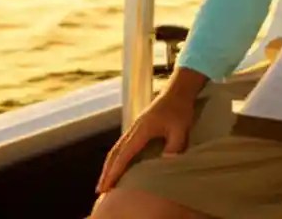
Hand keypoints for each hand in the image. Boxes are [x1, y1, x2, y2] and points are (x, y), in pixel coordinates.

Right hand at [95, 71, 204, 192]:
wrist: (178, 91)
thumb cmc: (180, 110)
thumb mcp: (181, 129)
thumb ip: (174, 146)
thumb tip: (166, 162)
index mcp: (142, 131)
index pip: (124, 155)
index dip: (114, 172)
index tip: (107, 186)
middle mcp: (134, 130)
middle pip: (115, 153)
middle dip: (106, 172)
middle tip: (100, 190)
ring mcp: (134, 128)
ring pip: (117, 149)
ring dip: (109, 165)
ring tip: (105, 182)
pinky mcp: (138, 127)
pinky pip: (123, 145)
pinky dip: (117, 157)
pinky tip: (118, 165)